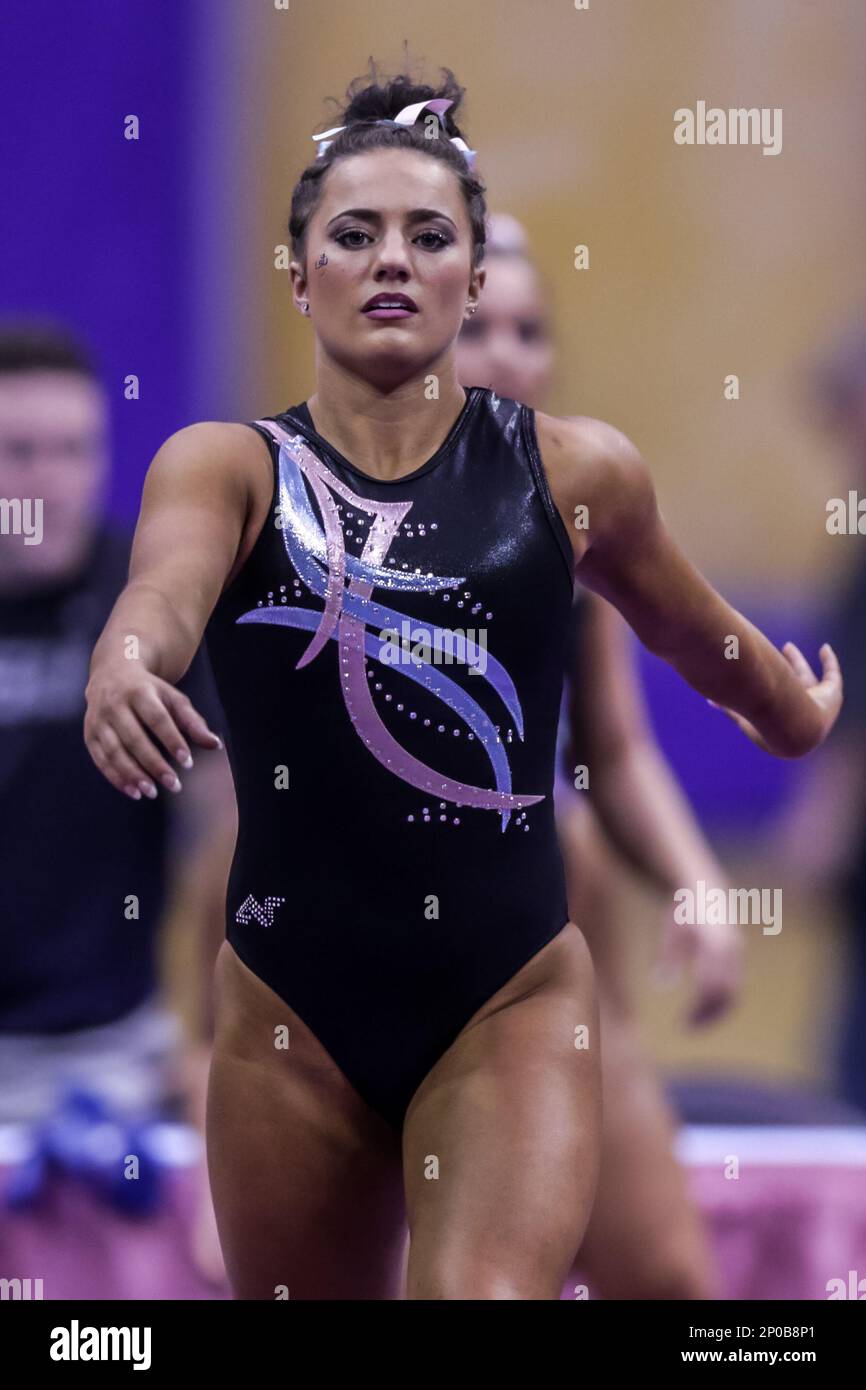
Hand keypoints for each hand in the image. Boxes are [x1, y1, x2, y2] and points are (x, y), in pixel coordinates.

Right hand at [84, 658, 221, 799]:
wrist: (112, 673)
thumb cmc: (149, 690)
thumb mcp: (173, 698)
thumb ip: (193, 721)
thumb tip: (214, 744)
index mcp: (139, 691)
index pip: (157, 719)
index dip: (172, 740)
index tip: (187, 762)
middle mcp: (115, 704)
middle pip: (134, 738)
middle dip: (154, 764)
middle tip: (173, 785)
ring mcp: (98, 719)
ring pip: (114, 751)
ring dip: (133, 775)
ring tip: (152, 792)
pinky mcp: (89, 733)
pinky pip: (100, 759)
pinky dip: (116, 777)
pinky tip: (133, 791)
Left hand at [654, 884, 743, 1025]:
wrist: (706, 889)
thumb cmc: (682, 911)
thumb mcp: (670, 929)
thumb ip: (668, 956)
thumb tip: (661, 985)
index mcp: (714, 940)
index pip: (711, 982)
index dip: (700, 1004)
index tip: (684, 1020)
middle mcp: (731, 948)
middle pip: (725, 991)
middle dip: (708, 1013)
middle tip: (687, 1028)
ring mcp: (737, 953)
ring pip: (733, 992)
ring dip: (716, 1011)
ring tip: (694, 1024)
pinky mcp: (738, 958)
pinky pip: (734, 986)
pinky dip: (721, 1002)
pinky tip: (703, 1011)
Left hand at [708, 642, 842, 753]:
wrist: (793, 733)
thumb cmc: (764, 723)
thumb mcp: (741, 714)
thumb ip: (727, 707)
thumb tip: (707, 700)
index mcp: (779, 715)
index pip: (773, 694)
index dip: (768, 679)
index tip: (762, 662)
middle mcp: (796, 709)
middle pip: (792, 683)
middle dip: (788, 665)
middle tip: (785, 647)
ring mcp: (814, 703)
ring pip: (808, 679)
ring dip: (799, 662)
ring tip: (792, 645)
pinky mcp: (831, 696)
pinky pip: (833, 676)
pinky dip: (830, 661)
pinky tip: (825, 647)